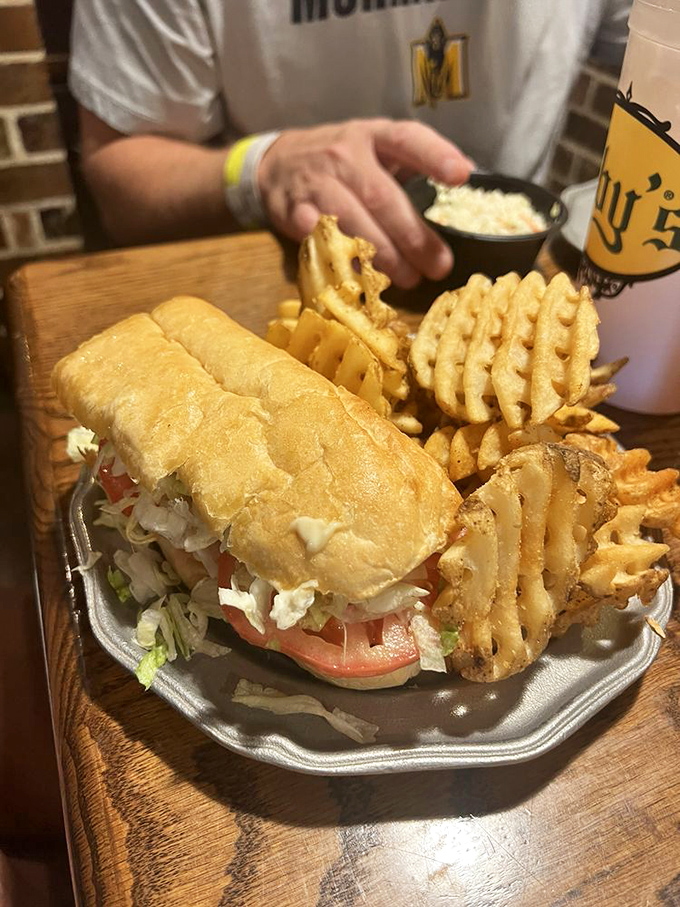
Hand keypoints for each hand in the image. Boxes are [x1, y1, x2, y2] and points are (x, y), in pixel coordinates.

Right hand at [257, 118, 472, 288]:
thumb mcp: (375, 150)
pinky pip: (317, 238)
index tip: (461, 176)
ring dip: (382, 255)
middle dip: (413, 235)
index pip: (407, 139)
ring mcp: (315, 181)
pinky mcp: (292, 209)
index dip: (435, 156)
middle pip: (382, 196)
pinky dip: (338, 257)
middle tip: (438, 265)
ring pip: (351, 221)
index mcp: (373, 136)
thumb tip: (469, 178)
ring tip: (407, 279)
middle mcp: (344, 154)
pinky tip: (358, 275)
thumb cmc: (341, 162)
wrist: (276, 163)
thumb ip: (414, 164)